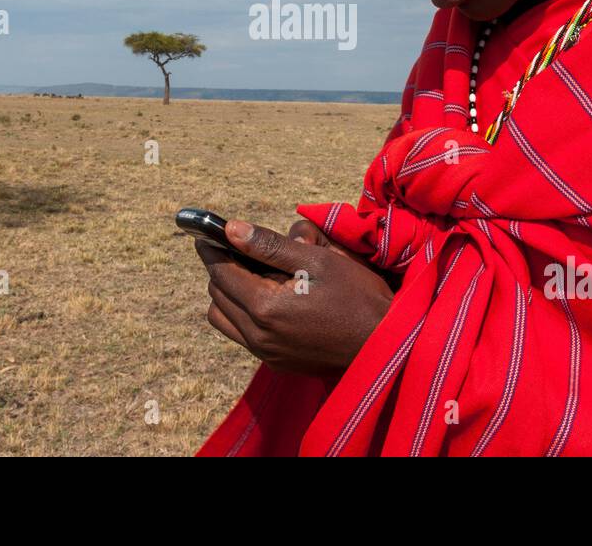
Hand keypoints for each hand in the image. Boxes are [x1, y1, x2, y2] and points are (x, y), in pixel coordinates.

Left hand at [197, 219, 394, 377]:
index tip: (206, 234)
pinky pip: (241, 335)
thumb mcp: (318, 260)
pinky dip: (242, 314)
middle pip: (217, 296)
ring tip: (251, 275)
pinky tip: (267, 299)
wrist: (384, 344)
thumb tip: (231, 229)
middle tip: (236, 249)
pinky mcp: (276, 362)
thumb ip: (270, 245)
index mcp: (265, 307)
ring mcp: (266, 353)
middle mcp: (258, 335)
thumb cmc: (357, 296)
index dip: (211, 249)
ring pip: (223, 319)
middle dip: (221, 270)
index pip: (222, 273)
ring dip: (228, 295)